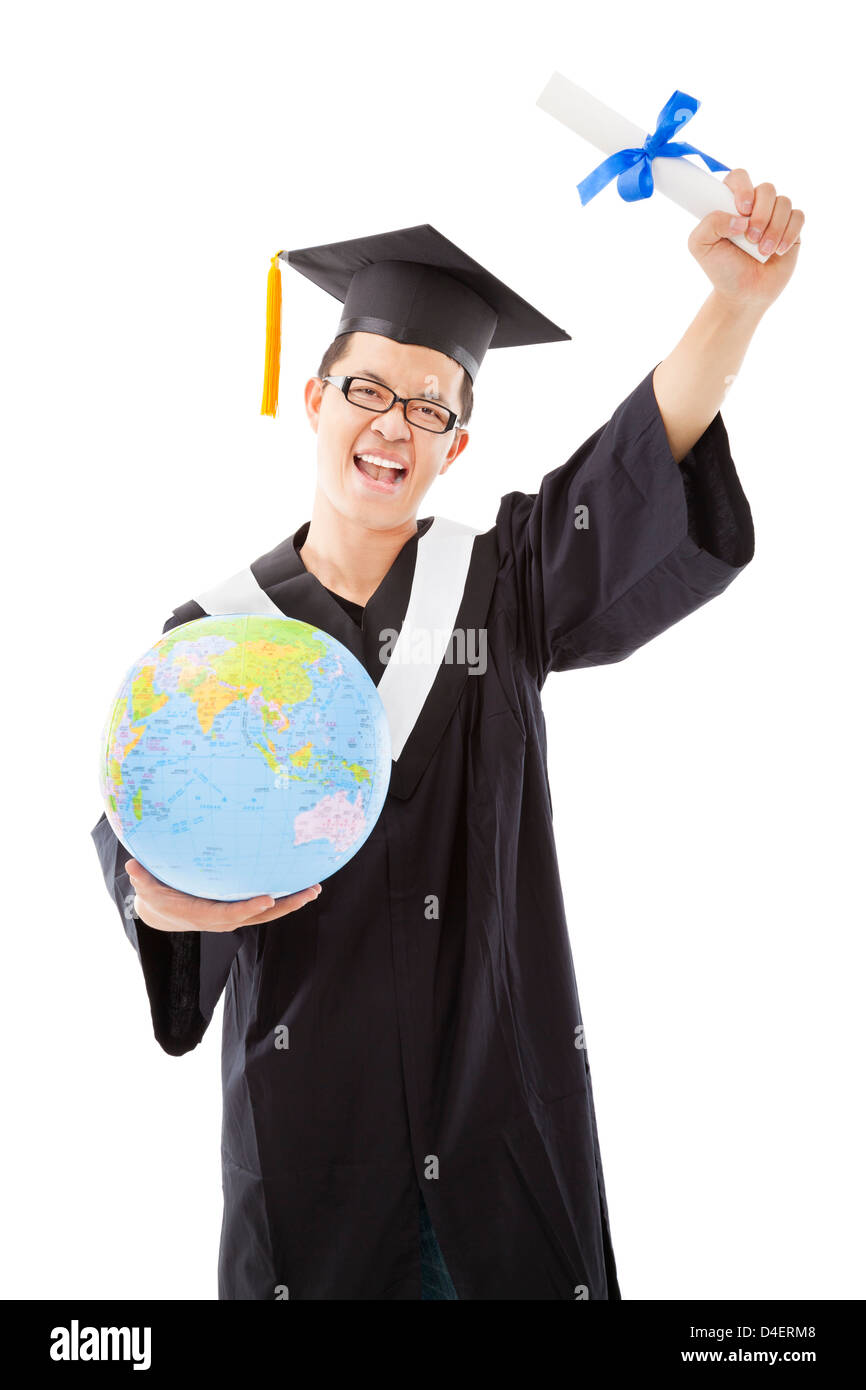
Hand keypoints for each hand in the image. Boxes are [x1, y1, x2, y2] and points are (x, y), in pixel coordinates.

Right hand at [124, 859, 321, 931]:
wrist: (164, 914)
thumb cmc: (157, 897)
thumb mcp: (148, 890)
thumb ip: (143, 880)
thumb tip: (131, 866)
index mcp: (206, 915)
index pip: (232, 913)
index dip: (251, 907)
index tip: (269, 897)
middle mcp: (225, 918)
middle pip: (260, 914)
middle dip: (286, 905)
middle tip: (308, 892)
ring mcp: (236, 914)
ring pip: (268, 911)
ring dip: (292, 901)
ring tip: (315, 888)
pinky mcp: (241, 909)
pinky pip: (266, 905)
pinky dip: (285, 897)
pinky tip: (302, 884)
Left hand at [688, 169, 804, 309]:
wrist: (743, 294)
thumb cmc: (722, 269)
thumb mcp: (701, 246)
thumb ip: (709, 223)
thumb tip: (740, 217)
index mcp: (731, 204)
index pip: (739, 177)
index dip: (743, 188)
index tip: (742, 209)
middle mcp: (755, 206)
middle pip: (767, 189)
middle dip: (760, 215)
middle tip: (750, 239)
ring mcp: (774, 216)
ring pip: (784, 202)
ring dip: (773, 229)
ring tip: (763, 251)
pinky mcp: (792, 228)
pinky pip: (798, 216)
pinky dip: (788, 233)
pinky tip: (778, 251)